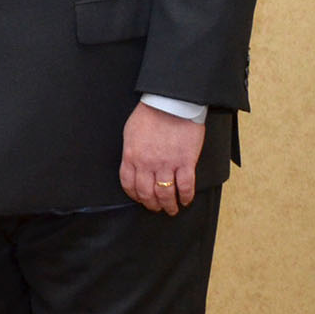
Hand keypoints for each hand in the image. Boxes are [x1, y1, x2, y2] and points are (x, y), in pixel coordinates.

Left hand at [120, 100, 205, 214]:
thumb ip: (131, 152)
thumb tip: (133, 164)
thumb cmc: (150, 114)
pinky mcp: (185, 162)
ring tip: (171, 209)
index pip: (129, 184)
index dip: (135, 195)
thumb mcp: (130, 133)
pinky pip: (185, 186)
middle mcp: (147, 164)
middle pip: (146, 193)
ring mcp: (166, 165)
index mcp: (131, 157)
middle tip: (156, 208)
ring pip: (165, 194)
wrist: (171, 104)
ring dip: (168, 205)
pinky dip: (185, 196)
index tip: (140, 199)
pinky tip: (186, 200)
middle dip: (151, 205)